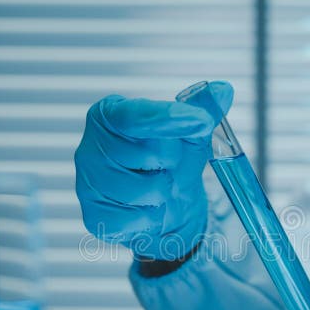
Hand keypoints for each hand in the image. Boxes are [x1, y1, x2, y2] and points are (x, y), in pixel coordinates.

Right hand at [75, 82, 232, 260]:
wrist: (161, 207)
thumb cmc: (169, 162)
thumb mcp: (189, 134)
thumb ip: (203, 111)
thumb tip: (222, 91)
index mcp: (109, 116)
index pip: (136, 115)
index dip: (170, 118)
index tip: (201, 120)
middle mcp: (90, 147)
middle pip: (148, 155)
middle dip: (170, 163)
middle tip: (165, 166)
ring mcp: (88, 184)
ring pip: (147, 190)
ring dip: (164, 193)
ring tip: (157, 189)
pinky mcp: (94, 217)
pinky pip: (139, 219)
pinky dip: (153, 218)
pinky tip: (146, 209)